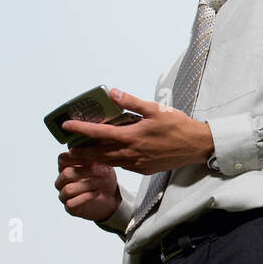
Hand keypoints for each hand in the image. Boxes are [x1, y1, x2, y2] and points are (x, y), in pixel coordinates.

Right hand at [55, 154, 120, 220]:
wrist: (112, 198)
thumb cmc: (104, 178)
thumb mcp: (104, 165)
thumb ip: (97, 158)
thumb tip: (93, 152)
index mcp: (66, 167)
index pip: (63, 159)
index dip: (77, 157)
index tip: (93, 158)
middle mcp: (62, 181)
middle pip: (66, 174)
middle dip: (87, 172)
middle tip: (102, 171)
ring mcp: (64, 195)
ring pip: (68, 189)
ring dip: (88, 185)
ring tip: (101, 182)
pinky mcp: (69, 208)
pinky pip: (71, 203)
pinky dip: (86, 197)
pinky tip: (97, 193)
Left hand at [61, 89, 214, 175]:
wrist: (197, 146)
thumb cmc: (178, 126)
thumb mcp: (155, 109)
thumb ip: (131, 102)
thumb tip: (112, 93)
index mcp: (132, 136)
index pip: (99, 133)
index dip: (80, 129)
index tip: (66, 126)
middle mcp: (131, 153)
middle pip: (98, 154)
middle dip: (80, 153)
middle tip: (65, 153)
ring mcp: (137, 164)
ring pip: (109, 162)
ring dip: (95, 159)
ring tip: (83, 155)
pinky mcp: (144, 170)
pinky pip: (123, 165)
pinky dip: (113, 161)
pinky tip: (111, 155)